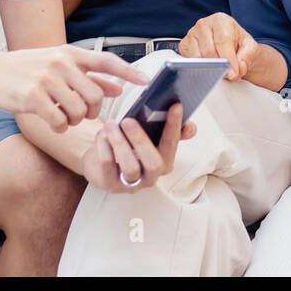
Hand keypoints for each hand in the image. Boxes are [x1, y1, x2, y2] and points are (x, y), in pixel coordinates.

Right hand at [0, 45, 147, 131]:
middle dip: (93, 112)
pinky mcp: (33, 98)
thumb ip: (89, 77)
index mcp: (70, 54)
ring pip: (79, 111)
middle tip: (83, 114)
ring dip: (76, 120)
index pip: (107, 61)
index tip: (147, 82)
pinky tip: (54, 122)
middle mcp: (61, 64)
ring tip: (65, 116)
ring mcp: (46, 80)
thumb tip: (117, 88)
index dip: (129, 72)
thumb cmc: (28, 70)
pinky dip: (60, 127)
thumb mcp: (59, 67)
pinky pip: (60, 121)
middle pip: (95, 97)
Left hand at [79, 102, 196, 193]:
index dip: (175, 126)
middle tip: (128, 120)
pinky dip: (104, 147)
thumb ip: (169, 131)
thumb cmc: (128, 144)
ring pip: (130, 167)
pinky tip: (101, 134)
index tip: (175, 105)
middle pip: (154, 163)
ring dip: (120, 143)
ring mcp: (131, 184)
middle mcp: (152, 176)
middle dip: (141, 140)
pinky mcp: (110, 185)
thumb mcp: (148, 136)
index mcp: (165, 161)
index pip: (173, 144)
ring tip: (110, 125)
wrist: (100, 160)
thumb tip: (191, 127)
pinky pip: (108, 167)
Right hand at [177, 12, 256, 81]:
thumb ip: (246, 57)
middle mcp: (204, 24)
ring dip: (209, 68)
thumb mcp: (249, 47)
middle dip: (219, 66)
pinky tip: (208, 66)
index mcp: (220, 20)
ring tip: (219, 68)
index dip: (228, 59)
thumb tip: (238, 68)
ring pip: (198, 57)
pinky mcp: (184, 45)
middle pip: (209, 51)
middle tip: (228, 74)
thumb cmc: (238, 43)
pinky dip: (199, 67)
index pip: (222, 41)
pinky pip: (189, 60)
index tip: (233, 73)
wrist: (231, 44)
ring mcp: (192, 34)